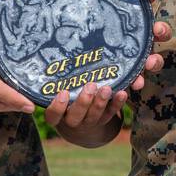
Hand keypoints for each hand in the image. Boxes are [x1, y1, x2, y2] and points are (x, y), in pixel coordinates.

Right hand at [42, 46, 164, 148]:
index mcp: (58, 113)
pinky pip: (110, 114)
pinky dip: (117, 104)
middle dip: (83, 102)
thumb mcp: (61, 86)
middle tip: (90, 86)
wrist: (80, 118)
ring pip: (93, 116)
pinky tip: (122, 93)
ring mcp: (88, 121)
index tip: (62, 92)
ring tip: (106, 88)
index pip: (52, 115)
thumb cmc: (66, 93)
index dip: (56, 106)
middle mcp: (71, 119)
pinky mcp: (103, 119)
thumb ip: (61, 73)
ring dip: (100, 102)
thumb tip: (59, 54)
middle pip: (75, 116)